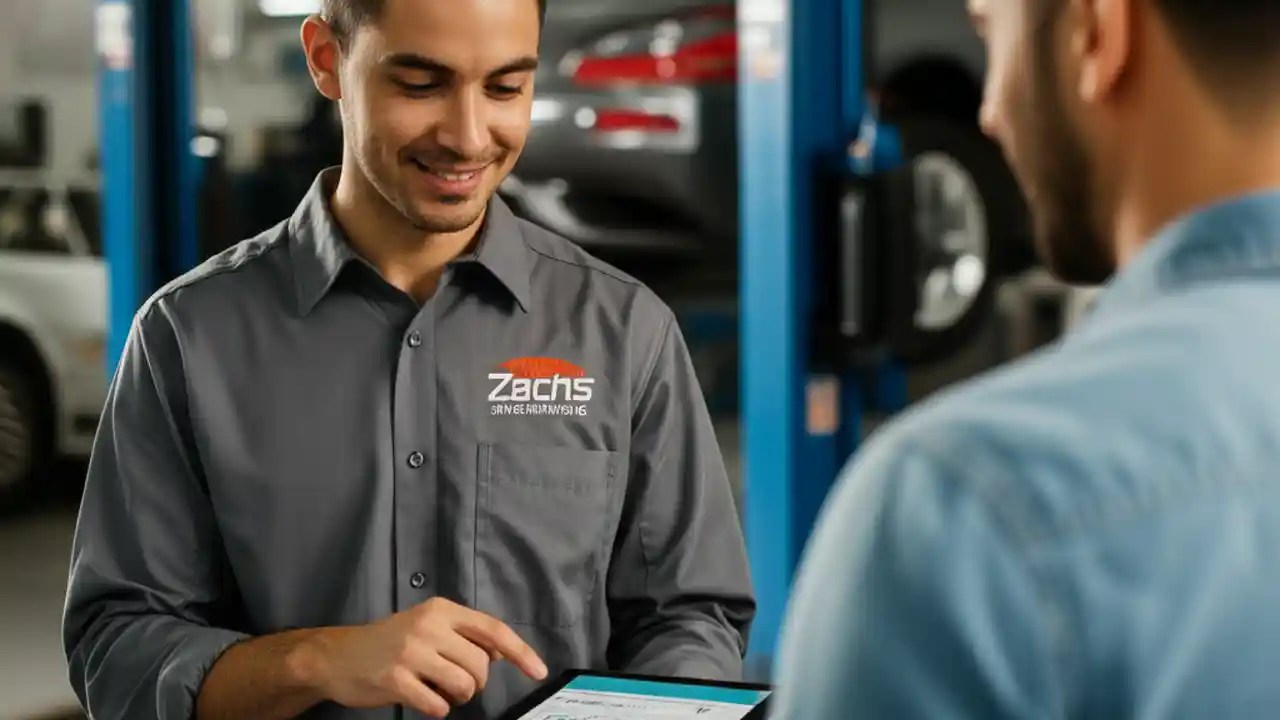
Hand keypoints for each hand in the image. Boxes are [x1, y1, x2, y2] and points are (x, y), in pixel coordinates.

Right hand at [307, 597, 547, 717]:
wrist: (337, 656)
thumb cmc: (388, 642)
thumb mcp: (428, 626)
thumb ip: (463, 635)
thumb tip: (501, 653)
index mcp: (441, 610)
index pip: (493, 629)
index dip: (520, 652)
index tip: (539, 671)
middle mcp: (429, 626)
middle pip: (480, 665)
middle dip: (475, 682)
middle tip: (453, 682)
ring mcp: (411, 652)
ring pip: (464, 686)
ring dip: (456, 696)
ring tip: (436, 689)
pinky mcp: (395, 679)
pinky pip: (438, 705)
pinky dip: (436, 708)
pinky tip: (420, 697)